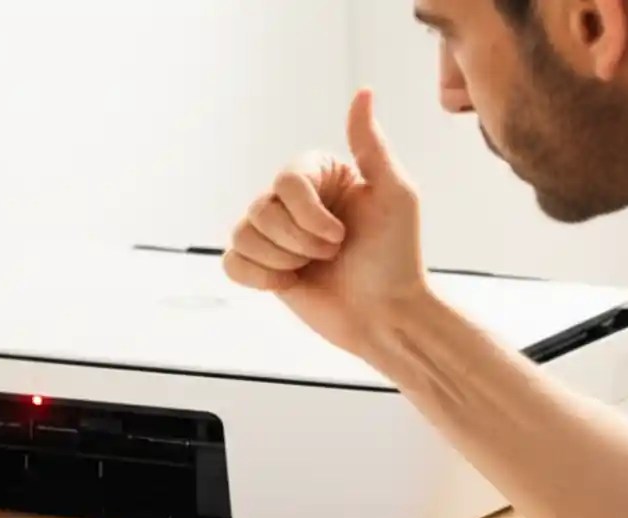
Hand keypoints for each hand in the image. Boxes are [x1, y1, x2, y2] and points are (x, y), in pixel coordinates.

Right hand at [222, 88, 426, 357]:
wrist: (385, 316)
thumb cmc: (396, 257)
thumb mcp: (395, 195)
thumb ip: (371, 145)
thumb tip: (363, 92)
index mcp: (321, 176)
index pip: (286, 180)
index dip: (308, 215)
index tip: (341, 237)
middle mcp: (293, 199)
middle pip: (261, 209)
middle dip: (298, 242)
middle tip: (332, 255)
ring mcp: (274, 233)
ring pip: (243, 234)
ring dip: (282, 260)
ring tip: (312, 268)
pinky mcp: (260, 266)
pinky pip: (231, 262)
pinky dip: (258, 276)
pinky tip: (287, 282)